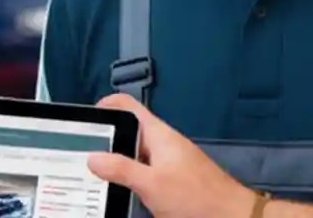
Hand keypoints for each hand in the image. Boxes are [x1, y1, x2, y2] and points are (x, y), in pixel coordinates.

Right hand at [87, 94, 255, 217]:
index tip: (85, 120)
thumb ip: (122, 169)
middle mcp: (163, 143)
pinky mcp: (174, 179)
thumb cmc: (195, 197)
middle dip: (106, 140)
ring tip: (94, 175)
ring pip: (136, 154)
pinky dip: (131, 177)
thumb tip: (92, 157)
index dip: (105, 106)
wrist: (231, 216)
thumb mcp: (152, 184)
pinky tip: (121, 191)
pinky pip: (146, 171)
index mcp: (159, 135)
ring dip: (117, 162)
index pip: (128, 106)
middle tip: (81, 154)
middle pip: (129, 131)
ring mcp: (170, 161)